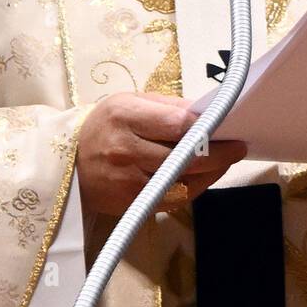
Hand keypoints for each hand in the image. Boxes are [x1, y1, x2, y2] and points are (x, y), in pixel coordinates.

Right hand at [76, 91, 246, 217]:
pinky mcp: (134, 204)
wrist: (67, 165)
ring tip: (226, 159)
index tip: (229, 125)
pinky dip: (196, 186)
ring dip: (212, 172)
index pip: (176, 124)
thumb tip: (206, 111)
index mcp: (124, 116)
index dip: (207, 127)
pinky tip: (205, 175)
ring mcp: (130, 181)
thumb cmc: (103, 127)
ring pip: (185, 180)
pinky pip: (176, 198)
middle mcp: (126, 150)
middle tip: (238, 146)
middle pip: (185, 156)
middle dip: (219, 153)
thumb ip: (167, 106)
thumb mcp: (128, 103)